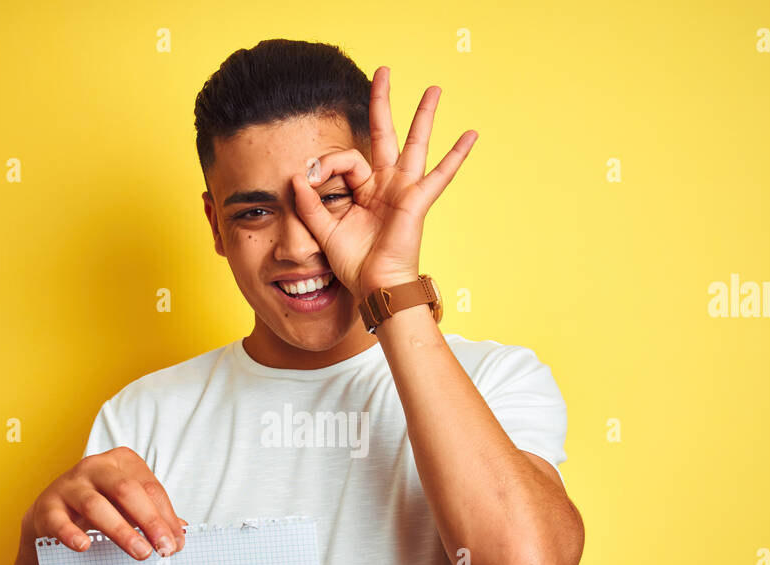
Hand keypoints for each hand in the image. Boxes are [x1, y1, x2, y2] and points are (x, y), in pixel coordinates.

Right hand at [30, 447, 186, 558]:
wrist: (53, 510)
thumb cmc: (101, 504)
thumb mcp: (129, 505)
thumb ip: (154, 517)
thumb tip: (179, 536)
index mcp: (122, 461)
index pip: (150, 488)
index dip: (166, 517)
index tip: (176, 543)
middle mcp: (95, 467)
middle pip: (126, 491)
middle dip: (150, 521)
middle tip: (163, 548)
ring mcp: (70, 485)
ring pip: (96, 505)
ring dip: (121, 531)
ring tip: (139, 552)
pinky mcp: (48, 506)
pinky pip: (59, 520)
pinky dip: (71, 533)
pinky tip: (84, 546)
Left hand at [289, 65, 476, 302]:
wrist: (376, 287)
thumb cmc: (356, 264)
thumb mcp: (324, 231)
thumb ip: (310, 204)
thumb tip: (297, 177)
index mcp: (365, 190)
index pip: (346, 159)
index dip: (326, 165)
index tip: (311, 180)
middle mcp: (386, 184)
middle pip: (385, 133)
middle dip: (382, 102)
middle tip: (383, 72)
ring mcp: (404, 190)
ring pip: (415, 143)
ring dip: (423, 114)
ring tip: (433, 88)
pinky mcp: (416, 200)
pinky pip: (441, 174)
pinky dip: (457, 154)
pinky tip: (472, 134)